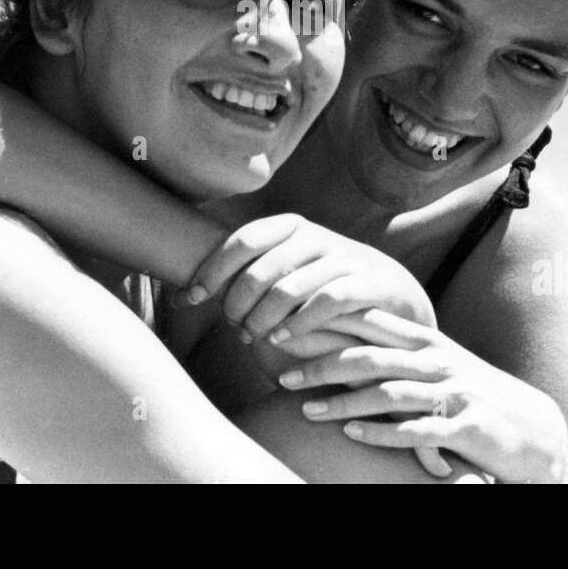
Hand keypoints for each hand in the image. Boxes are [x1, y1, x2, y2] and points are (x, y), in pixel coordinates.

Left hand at [177, 214, 437, 351]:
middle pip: (260, 268)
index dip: (211, 270)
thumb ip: (244, 272)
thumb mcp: (285, 267)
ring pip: (288, 287)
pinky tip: (281, 341)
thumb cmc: (321, 283)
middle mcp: (314, 237)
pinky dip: (298, 323)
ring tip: (251, 338)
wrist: (390, 290)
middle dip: (237, 302)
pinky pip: (325, 302)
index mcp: (289, 227)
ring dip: (262, 318)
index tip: (188, 299)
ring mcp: (341, 258)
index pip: (241, 241)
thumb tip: (177, 293)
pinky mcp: (365, 283)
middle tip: (232, 327)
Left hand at [278, 309, 567, 483]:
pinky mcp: (465, 426)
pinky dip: (381, 432)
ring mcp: (451, 392)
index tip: (282, 330)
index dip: (323, 324)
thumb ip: (390, 348)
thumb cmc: (468, 391)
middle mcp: (436, 360)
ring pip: (388, 393)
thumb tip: (333, 336)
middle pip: (368, 356)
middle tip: (282, 373)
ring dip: (342, 403)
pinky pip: (416, 430)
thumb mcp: (432, 361)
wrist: (528, 426)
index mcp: (423, 339)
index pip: (366, 322)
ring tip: (307, 410)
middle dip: (321, 363)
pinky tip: (351, 435)